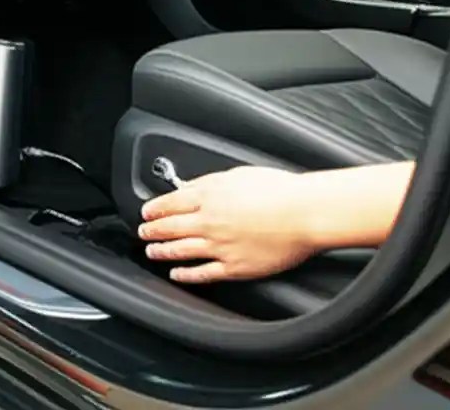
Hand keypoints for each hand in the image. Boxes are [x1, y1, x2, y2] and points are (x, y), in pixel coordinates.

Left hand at [138, 166, 319, 283]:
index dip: (154, 209)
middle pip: (170, 227)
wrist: (306, 213)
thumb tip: (189, 187)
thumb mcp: (239, 175)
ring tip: (152, 251)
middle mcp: (209, 222)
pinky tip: (176, 274)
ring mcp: (219, 247)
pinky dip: (185, 275)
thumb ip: (210, 182)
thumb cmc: (281, 190)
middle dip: (152, 230)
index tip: (146, 212)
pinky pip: (202, 273)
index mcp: (209, 196)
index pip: (170, 203)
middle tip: (143, 232)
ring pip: (180, 251)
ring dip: (161, 251)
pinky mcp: (234, 267)